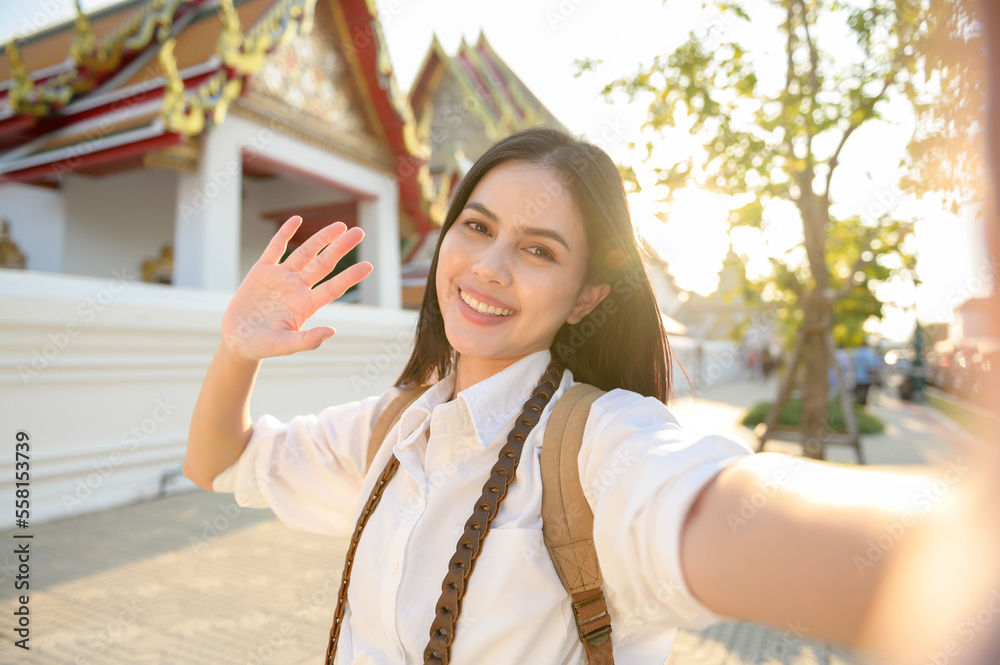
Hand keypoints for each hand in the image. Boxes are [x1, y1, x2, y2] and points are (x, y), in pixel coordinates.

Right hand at [221, 216, 372, 360]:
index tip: (368, 266)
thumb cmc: (263, 346)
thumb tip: (332, 331)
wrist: (238, 340)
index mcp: (306, 305)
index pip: (333, 288)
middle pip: (324, 264)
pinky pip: (275, 248)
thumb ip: (307, 340)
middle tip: (359, 232)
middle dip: (340, 248)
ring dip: (321, 238)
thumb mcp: (285, 345)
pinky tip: (297, 220)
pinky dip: (285, 234)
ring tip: (340, 225)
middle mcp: (297, 288)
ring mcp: (281, 277)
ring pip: (305, 253)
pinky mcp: (262, 271)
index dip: (350, 276)